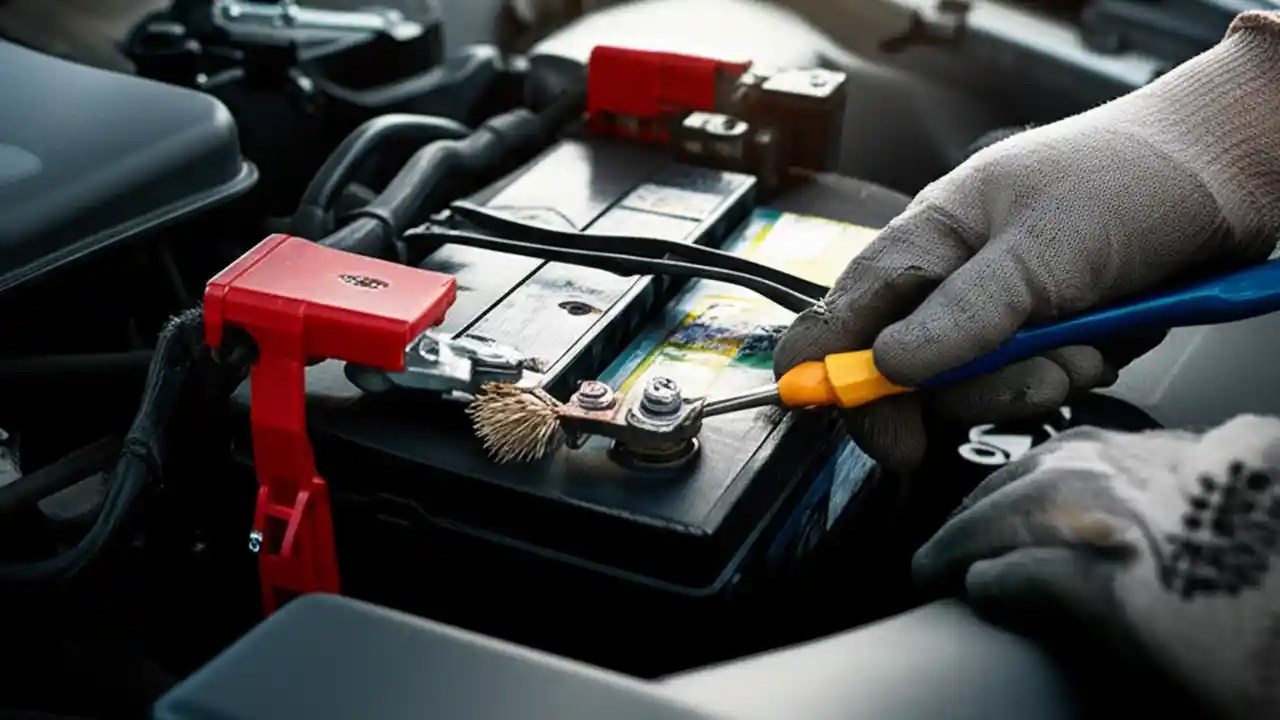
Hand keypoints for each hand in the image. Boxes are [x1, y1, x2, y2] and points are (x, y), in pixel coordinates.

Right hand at [774, 20, 1279, 470]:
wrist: (1226, 174)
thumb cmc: (1125, 181)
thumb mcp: (1040, 250)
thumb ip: (962, 315)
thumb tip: (886, 367)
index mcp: (925, 241)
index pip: (843, 315)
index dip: (831, 370)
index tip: (851, 418)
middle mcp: (949, 281)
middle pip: (906, 373)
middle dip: (966, 391)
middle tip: (1031, 386)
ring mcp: (995, 311)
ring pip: (972, 388)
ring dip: (1030, 382)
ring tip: (1087, 349)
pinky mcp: (1041, 335)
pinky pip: (1027, 384)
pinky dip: (1067, 374)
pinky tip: (1104, 343)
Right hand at [912, 415, 1279, 719]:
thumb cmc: (1263, 653)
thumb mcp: (1157, 654)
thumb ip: (1067, 604)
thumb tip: (998, 582)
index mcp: (1124, 555)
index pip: (1006, 548)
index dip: (958, 562)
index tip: (934, 578)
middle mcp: (1149, 495)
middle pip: (1031, 491)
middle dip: (975, 522)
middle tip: (944, 551)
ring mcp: (1187, 469)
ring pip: (1075, 455)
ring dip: (1019, 486)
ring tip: (990, 515)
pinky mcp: (1228, 455)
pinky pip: (1123, 446)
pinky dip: (1079, 465)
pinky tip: (1068, 483)